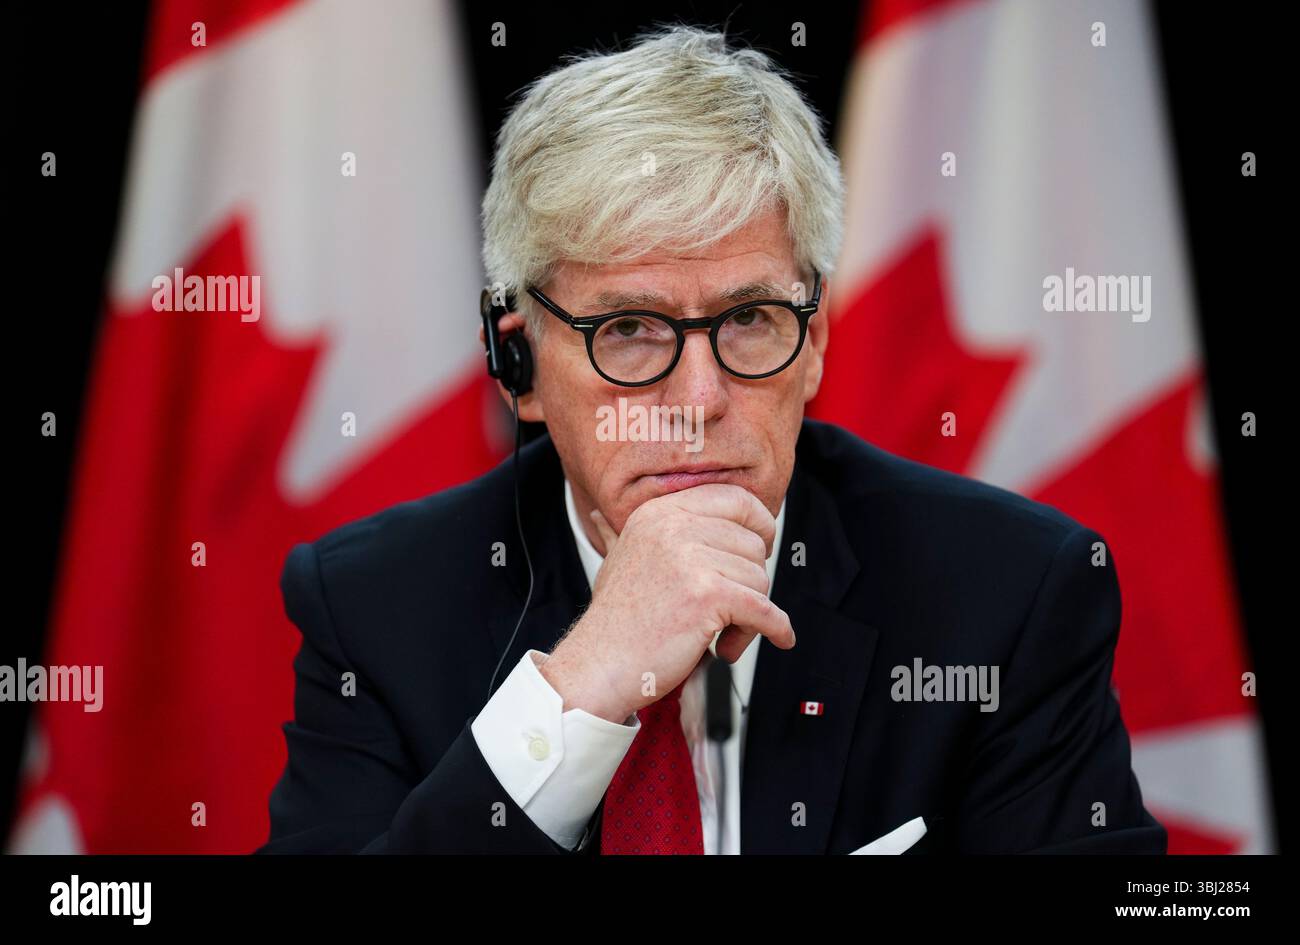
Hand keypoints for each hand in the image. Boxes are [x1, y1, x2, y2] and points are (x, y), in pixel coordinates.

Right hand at [539, 483, 794, 722]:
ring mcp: (690, 560)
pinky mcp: (706, 595)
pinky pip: (764, 609)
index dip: (760, 524)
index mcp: (660, 512)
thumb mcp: (617, 558)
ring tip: (723, 633)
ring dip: (753, 614)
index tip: (762, 547)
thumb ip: (626, 533)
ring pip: (760, 579)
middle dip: (752, 581)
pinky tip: (779, 637)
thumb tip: (599, 516)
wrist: (600, 665)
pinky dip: (777, 628)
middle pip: (753, 544)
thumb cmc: (615, 620)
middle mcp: (673, 527)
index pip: (736, 499)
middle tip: (733, 609)